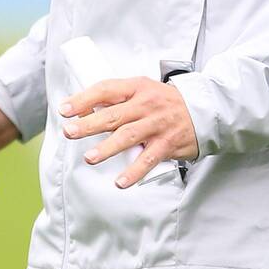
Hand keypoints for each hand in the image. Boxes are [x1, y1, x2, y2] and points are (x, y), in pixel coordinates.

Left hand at [58, 78, 198, 187]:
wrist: (203, 109)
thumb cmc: (165, 102)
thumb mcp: (143, 91)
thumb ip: (119, 100)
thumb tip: (86, 111)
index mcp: (137, 87)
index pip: (106, 89)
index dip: (84, 99)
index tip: (65, 109)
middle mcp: (146, 104)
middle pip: (113, 115)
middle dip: (89, 124)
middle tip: (69, 132)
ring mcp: (157, 124)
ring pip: (128, 136)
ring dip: (107, 148)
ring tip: (89, 157)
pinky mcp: (167, 143)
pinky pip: (148, 159)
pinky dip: (134, 171)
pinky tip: (120, 181)